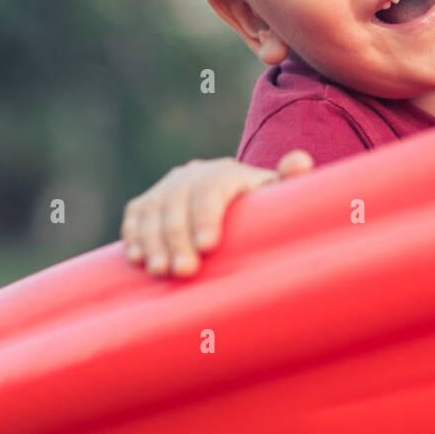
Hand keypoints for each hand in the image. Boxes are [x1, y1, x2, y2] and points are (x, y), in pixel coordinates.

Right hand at [120, 150, 314, 278]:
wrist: (236, 204)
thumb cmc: (262, 209)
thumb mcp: (278, 197)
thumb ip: (291, 181)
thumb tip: (301, 162)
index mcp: (227, 173)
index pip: (212, 188)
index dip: (206, 215)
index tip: (208, 246)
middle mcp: (194, 174)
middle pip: (179, 201)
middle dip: (178, 237)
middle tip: (184, 271)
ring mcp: (170, 186)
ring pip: (153, 208)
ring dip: (152, 240)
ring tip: (160, 271)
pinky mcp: (150, 201)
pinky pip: (136, 213)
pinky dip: (133, 234)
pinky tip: (136, 258)